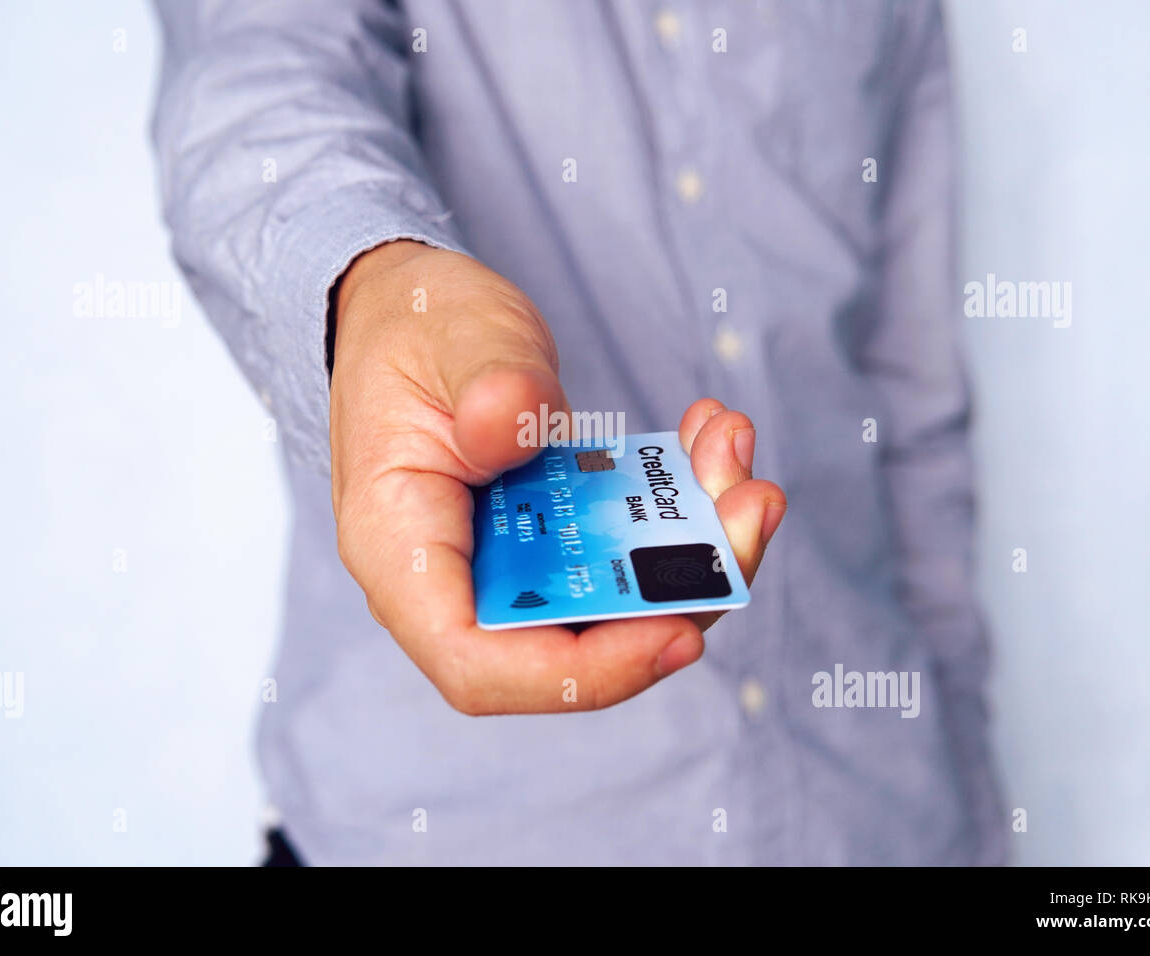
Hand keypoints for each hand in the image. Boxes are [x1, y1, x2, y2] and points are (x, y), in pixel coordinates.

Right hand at [330, 240, 786, 714]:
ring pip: (616, 606)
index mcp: (400, 553)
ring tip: (732, 451)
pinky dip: (681, 508)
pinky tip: (707, 436)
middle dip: (678, 592)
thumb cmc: (417, 330)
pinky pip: (625, 556)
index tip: (677, 630)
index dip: (581, 674)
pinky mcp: (554, 542)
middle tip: (749, 504)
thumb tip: (514, 418)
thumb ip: (487, 382)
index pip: (480, 664)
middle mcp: (456, 583)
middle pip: (572, 647)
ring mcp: (511, 567)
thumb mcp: (452, 339)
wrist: (420, 314)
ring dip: (697, 545)